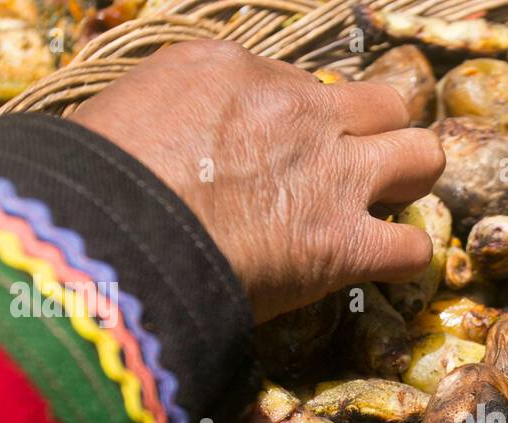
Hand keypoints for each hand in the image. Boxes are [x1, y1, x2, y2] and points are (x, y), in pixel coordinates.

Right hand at [72, 39, 444, 321]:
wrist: (106, 238)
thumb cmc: (86, 186)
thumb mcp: (112, 116)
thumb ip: (156, 122)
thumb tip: (152, 150)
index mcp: (231, 68)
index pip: (295, 84)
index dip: (295, 125)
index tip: (273, 157)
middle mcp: (295, 109)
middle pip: (382, 103)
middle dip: (375, 135)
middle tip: (353, 171)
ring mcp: (330, 173)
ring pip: (422, 155)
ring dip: (410, 181)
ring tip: (388, 208)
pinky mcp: (343, 243)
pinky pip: (412, 247)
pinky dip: (404, 260)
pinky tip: (382, 268)